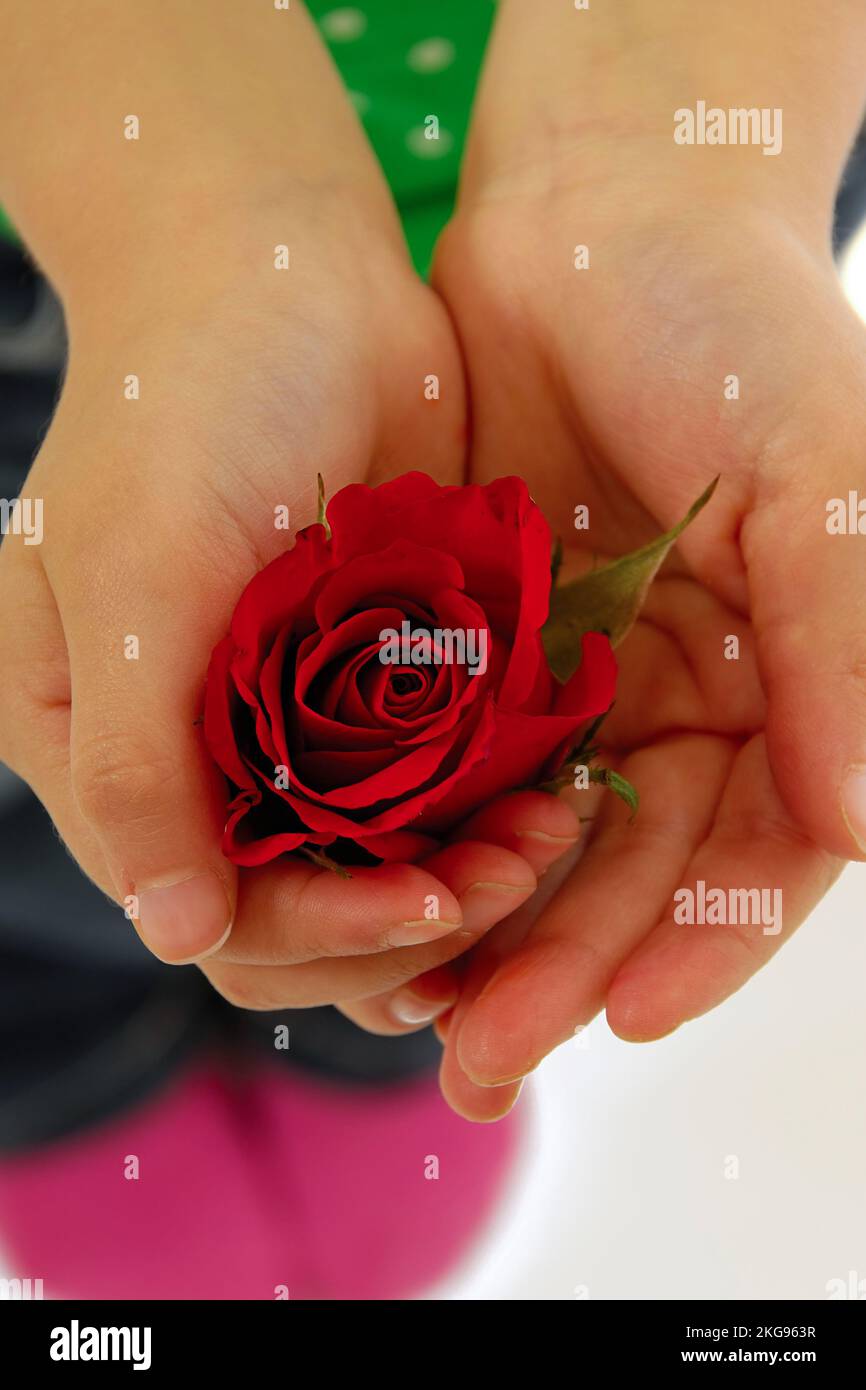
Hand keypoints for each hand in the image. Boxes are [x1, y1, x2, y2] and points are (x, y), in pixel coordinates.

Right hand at [0, 192, 571, 1013]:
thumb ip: (135, 757)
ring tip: (545, 838)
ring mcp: (290, 725)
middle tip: (509, 877)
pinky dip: (489, 809)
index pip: (207, 906)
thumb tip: (170, 933)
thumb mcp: (135, 572)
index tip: (425, 901)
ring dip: (462, 879)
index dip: (316, 927)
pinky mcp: (376, 686)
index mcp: (99, 747)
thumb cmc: (184, 399)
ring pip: (377, 868)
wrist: (286, 272)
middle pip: (298, 913)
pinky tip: (554, 795)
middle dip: (403, 917)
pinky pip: (436, 791)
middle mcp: (191, 756)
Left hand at [429, 177, 865, 1116]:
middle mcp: (697, 704)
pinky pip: (454, 768)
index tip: (634, 1013)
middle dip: (571, 966)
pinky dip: (422, 838)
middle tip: (489, 1058)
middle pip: (640, 873)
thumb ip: (855, 642)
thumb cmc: (734, 329)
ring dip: (488, 934)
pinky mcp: (490, 652)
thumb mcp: (820, 475)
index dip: (711, 939)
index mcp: (797, 684)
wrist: (601, 218)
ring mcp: (589, 684)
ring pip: (541, 842)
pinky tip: (374, 904)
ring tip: (421, 1024)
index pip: (768, 850)